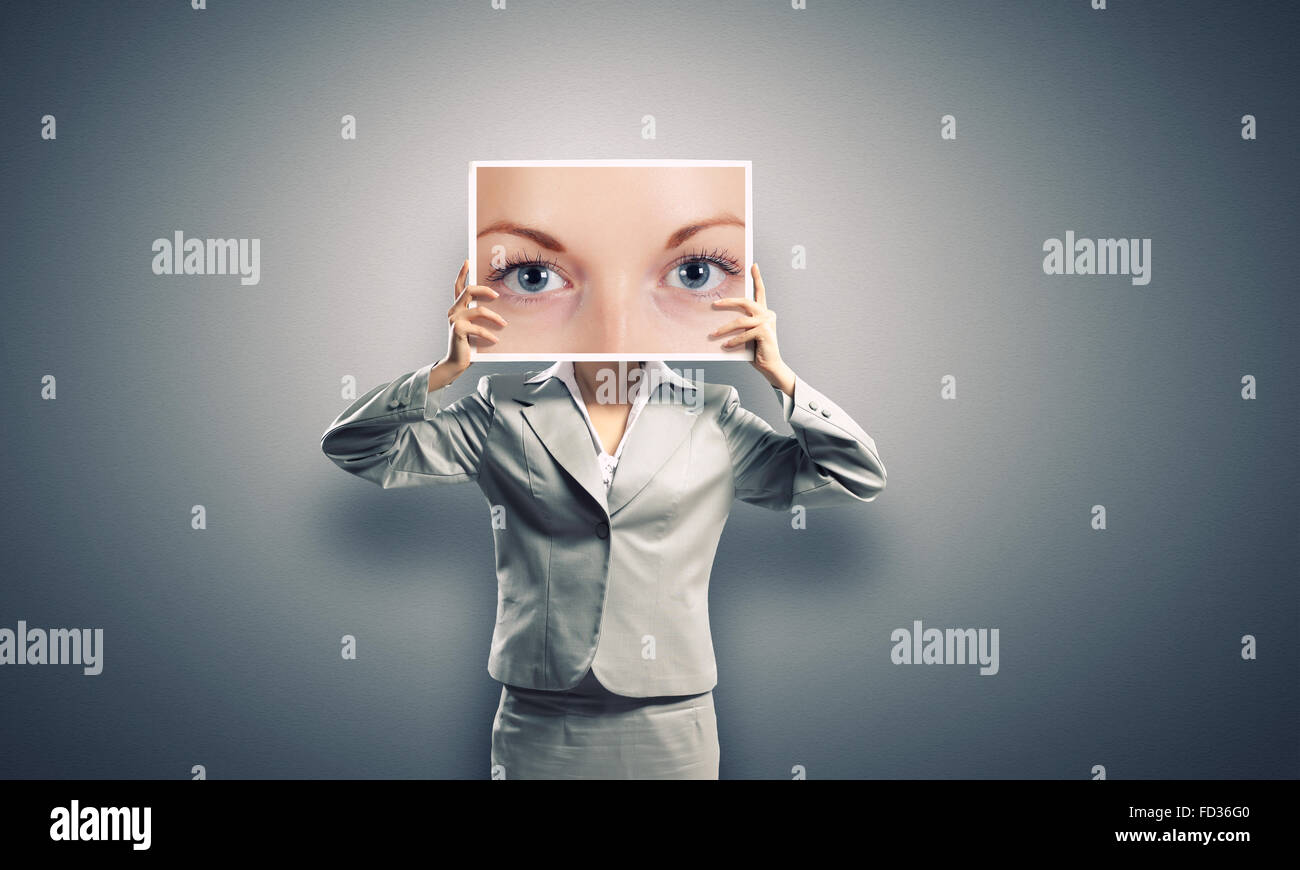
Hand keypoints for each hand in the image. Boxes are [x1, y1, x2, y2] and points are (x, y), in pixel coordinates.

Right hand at [431, 260, 507, 389]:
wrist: (457, 363)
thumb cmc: (469, 346)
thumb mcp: (476, 327)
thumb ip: (481, 317)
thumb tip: (500, 310)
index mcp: (458, 308)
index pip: (459, 287)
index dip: (462, 273)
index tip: (468, 261)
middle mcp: (454, 311)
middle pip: (469, 291)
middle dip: (484, 290)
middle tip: (497, 295)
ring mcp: (454, 320)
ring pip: (478, 310)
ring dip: (494, 317)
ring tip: (504, 324)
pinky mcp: (458, 330)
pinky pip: (478, 328)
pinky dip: (488, 334)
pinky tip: (495, 340)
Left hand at [709, 263, 795, 394]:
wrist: (770, 366)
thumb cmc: (756, 350)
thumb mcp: (746, 334)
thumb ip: (740, 324)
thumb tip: (718, 321)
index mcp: (764, 312)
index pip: (760, 292)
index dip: (757, 278)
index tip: (754, 265)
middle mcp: (767, 314)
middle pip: (746, 302)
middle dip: (729, 302)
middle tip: (715, 303)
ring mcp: (767, 322)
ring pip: (740, 321)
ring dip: (724, 329)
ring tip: (713, 334)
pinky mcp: (765, 332)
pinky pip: (744, 334)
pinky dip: (734, 341)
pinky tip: (726, 346)